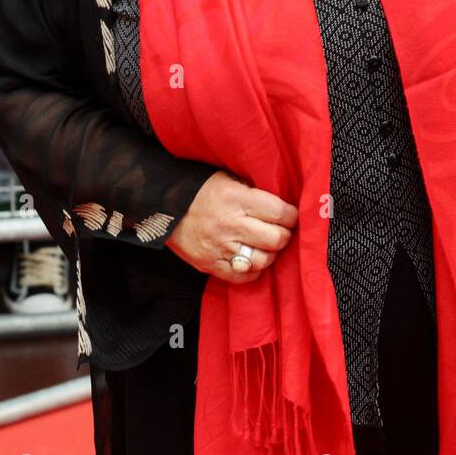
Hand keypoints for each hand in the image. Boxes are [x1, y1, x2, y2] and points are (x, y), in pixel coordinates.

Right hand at [166, 169, 297, 284]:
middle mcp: (231, 225)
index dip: (292, 215)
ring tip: (265, 245)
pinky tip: (250, 258)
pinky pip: (243, 277)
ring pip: (262, 260)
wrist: (164, 207)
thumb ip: (253, 190)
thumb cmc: (200, 189)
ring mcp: (220, 248)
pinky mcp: (211, 265)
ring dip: (269, 254)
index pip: (279, 212)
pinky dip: (252, 270)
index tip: (291, 215)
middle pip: (276, 239)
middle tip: (281, 230)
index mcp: (237, 199)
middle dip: (284, 235)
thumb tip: (282, 200)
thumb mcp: (228, 178)